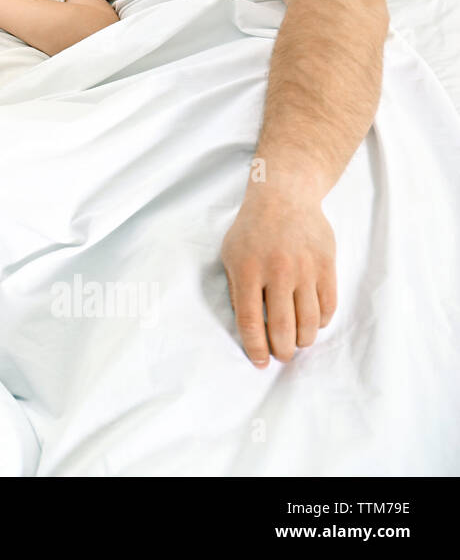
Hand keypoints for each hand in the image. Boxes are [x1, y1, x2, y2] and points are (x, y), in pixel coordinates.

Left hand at [220, 186, 336, 366]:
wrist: (284, 197)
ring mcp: (304, 269)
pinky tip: (312, 323)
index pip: (250, 322)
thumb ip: (236, 289)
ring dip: (304, 340)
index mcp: (247, 271)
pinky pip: (328, 306)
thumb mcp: (230, 255)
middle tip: (282, 356)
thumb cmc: (251, 230)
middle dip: (282, 351)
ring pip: (309, 322)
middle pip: (283, 327)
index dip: (255, 348)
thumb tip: (249, 327)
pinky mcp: (327, 266)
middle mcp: (277, 272)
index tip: (259, 362)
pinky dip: (321, 322)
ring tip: (297, 343)